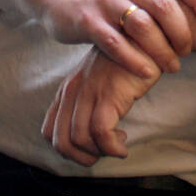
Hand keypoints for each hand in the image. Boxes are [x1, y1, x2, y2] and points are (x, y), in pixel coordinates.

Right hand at [32, 0, 195, 77]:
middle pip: (164, 5)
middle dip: (181, 33)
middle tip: (185, 52)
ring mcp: (106, 2)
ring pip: (142, 26)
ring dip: (161, 50)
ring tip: (169, 67)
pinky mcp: (88, 22)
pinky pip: (116, 43)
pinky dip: (134, 60)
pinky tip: (145, 72)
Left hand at [41, 47, 160, 164]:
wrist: (146, 38)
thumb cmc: (126, 61)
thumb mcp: (99, 79)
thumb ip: (88, 99)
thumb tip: (88, 134)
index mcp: (68, 88)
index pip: (49, 132)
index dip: (67, 150)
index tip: (89, 148)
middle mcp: (73, 90)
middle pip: (61, 142)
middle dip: (82, 158)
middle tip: (102, 153)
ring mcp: (90, 91)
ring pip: (79, 140)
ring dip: (99, 153)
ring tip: (117, 146)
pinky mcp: (110, 94)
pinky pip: (101, 133)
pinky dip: (112, 148)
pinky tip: (123, 145)